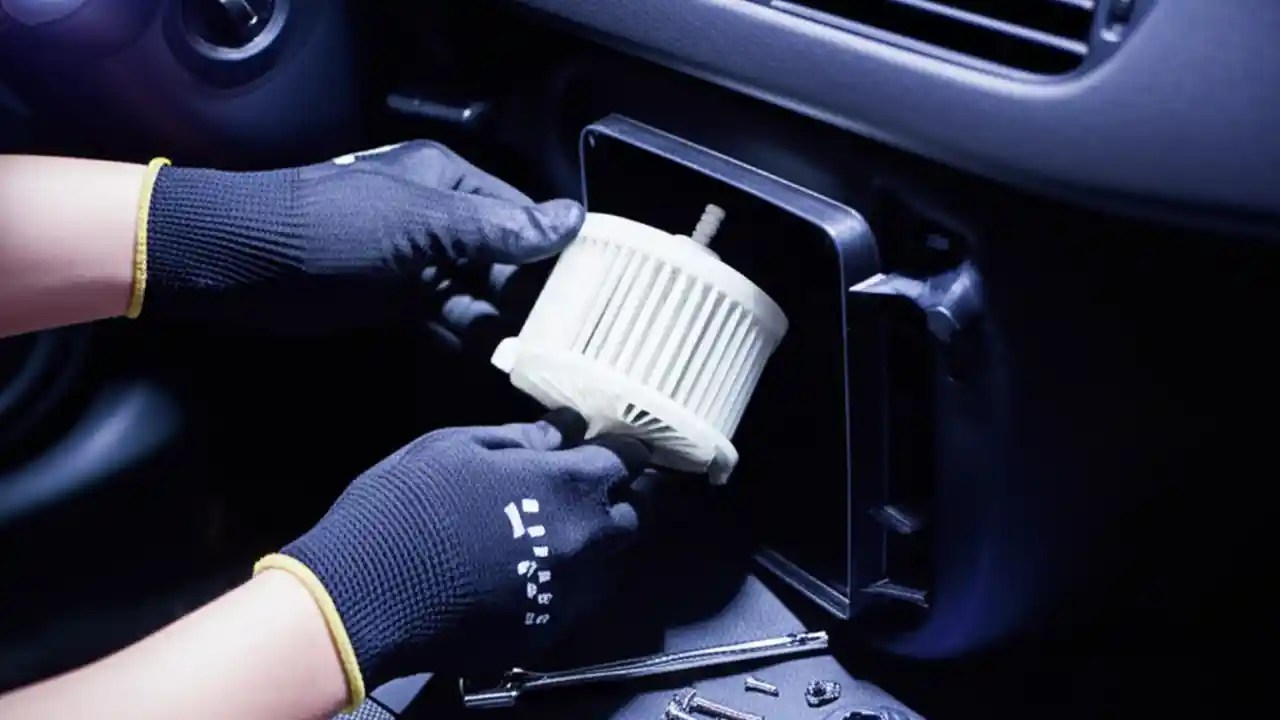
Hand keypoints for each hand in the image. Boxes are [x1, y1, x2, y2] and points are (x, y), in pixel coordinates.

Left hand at [141, 141, 583, 332]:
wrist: (238, 264)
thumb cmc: (329, 230)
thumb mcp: (419, 224)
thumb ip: (495, 230)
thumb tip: (572, 221)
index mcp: (450, 183)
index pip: (523, 216)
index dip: (558, 251)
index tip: (597, 290)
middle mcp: (442, 220)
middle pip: (507, 259)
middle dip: (535, 295)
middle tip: (573, 337)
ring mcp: (420, 262)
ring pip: (481, 294)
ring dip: (506, 322)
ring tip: (543, 356)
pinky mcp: (400, 300)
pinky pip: (451, 318)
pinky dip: (473, 337)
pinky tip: (501, 359)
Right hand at [256, 409, 651, 701]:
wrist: (365, 591)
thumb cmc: (405, 507)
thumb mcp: (456, 446)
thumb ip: (520, 439)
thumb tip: (559, 432)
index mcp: (565, 485)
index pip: (624, 462)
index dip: (622, 451)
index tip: (616, 448)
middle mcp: (582, 540)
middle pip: (634, 517)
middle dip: (625, 498)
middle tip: (604, 488)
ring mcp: (568, 592)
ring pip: (614, 563)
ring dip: (604, 542)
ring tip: (575, 528)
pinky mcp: (544, 631)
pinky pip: (580, 601)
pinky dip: (575, 581)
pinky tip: (545, 570)